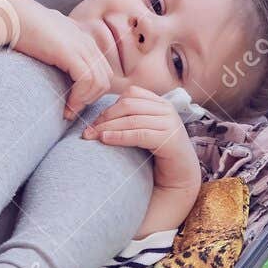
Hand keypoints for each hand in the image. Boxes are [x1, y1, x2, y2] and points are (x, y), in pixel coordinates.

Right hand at [0, 0, 112, 118]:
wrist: (13, 16)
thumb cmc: (23, 28)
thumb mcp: (48, 39)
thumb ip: (57, 49)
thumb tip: (53, 61)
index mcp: (83, 40)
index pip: (101, 70)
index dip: (90, 91)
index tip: (73, 104)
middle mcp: (87, 42)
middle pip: (106, 78)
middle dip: (91, 99)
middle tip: (72, 110)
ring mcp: (81, 46)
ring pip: (100, 82)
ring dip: (85, 101)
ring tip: (69, 110)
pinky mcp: (71, 53)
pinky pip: (87, 80)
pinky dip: (80, 97)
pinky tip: (67, 104)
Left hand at [84, 87, 201, 192]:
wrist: (180, 174)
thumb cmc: (156, 152)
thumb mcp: (143, 130)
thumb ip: (130, 119)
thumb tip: (98, 118)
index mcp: (160, 103)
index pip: (131, 94)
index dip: (110, 106)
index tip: (94, 121)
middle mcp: (167, 110)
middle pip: (128, 105)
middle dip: (104, 117)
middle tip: (88, 131)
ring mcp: (170, 123)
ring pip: (131, 119)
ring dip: (107, 127)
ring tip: (92, 136)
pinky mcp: (169, 140)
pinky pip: (139, 134)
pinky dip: (119, 136)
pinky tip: (105, 140)